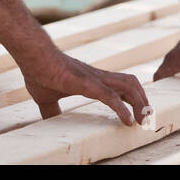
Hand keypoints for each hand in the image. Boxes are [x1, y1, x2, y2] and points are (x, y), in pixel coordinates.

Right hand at [21, 50, 149, 125]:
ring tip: (142, 122)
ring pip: (127, 87)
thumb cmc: (39, 73)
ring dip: (138, 104)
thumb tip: (49, 122)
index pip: (121, 87)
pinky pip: (109, 95)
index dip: (133, 99)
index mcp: (92, 80)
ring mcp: (94, 78)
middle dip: (142, 102)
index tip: (138, 114)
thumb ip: (51, 110)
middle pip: (131, 85)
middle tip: (146, 120)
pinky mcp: (86, 83)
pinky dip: (121, 108)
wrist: (33, 57)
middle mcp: (98, 77)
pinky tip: (127, 121)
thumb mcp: (47, 98)